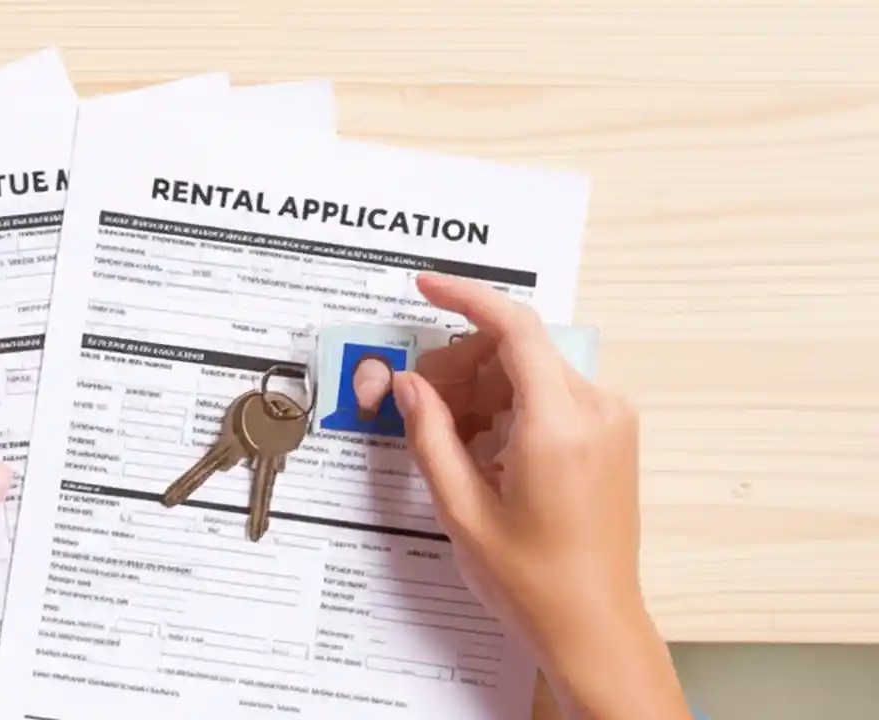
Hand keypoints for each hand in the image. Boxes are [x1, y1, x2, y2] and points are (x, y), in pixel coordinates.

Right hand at [386, 274, 688, 719]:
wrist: (593, 624)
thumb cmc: (534, 580)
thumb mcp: (461, 509)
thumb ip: (430, 435)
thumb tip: (409, 385)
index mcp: (559, 424)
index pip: (515, 327)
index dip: (465, 298)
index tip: (425, 287)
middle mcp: (595, 410)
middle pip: (515, 349)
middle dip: (460, 365)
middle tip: (418, 405)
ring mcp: (611, 420)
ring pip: (529, 371)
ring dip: (483, 390)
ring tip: (453, 443)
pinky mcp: (612, 433)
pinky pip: (550, 394)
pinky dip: (509, 407)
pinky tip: (484, 450)